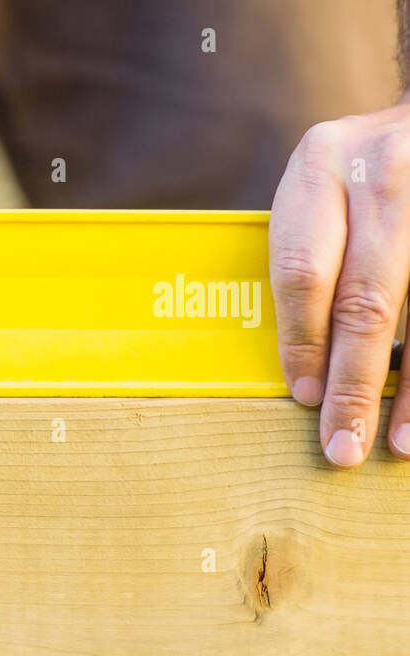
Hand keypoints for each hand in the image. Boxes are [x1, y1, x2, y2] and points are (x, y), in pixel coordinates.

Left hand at [271, 99, 409, 467]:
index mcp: (322, 164)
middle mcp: (386, 173)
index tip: (305, 396)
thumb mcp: (314, 188)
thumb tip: (300, 367)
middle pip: (367, 298)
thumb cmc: (354, 171)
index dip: (303, 342)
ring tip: (399, 445)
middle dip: (354, 382)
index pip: (304, 271)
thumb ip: (304, 258)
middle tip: (343, 446)